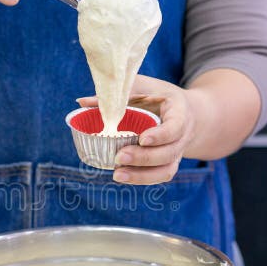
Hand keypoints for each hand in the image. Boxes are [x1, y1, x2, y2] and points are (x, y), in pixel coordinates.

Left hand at [77, 75, 196, 184]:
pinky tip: (123, 177)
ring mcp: (177, 153)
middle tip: (119, 157)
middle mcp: (182, 136)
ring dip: (142, 176)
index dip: (161, 135)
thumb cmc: (158, 95)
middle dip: (143, 158)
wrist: (183, 110)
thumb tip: (82, 102)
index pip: (176, 127)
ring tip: (117, 175)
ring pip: (166, 170)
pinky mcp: (169, 163)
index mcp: (180, 112)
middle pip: (168, 153)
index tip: (142, 139)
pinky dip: (142, 179)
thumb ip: (118, 94)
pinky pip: (160, 176)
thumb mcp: (143, 86)